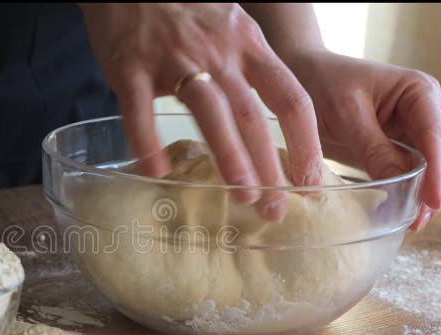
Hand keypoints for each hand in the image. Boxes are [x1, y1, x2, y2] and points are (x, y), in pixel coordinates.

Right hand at [79, 3, 324, 220]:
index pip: (290, 99)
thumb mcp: (230, 24)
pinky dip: (147, 141)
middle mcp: (217, 52)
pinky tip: (156, 171)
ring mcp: (173, 58)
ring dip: (229, 156)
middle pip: (253, 114)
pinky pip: (140, 108)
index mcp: (247, 43)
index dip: (305, 144)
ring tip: (242, 195)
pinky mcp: (130, 66)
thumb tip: (266, 121)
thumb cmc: (182, 8)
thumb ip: (249, 65)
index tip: (311, 182)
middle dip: (269, 166)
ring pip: (210, 111)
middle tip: (276, 208)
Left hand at [284, 49, 440, 230]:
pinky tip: (392, 211)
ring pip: (438, 174)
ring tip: (402, 220)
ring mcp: (414, 134)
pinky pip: (413, 179)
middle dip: (439, 191)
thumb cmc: (322, 83)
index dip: (439, 174)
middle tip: (414, 220)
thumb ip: (373, 149)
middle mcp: (426, 114)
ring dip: (425, 198)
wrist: (302, 77)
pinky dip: (409, 196)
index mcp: (419, 93)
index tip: (430, 203)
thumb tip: (399, 189)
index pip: (439, 139)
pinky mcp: (397, 152)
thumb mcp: (345, 114)